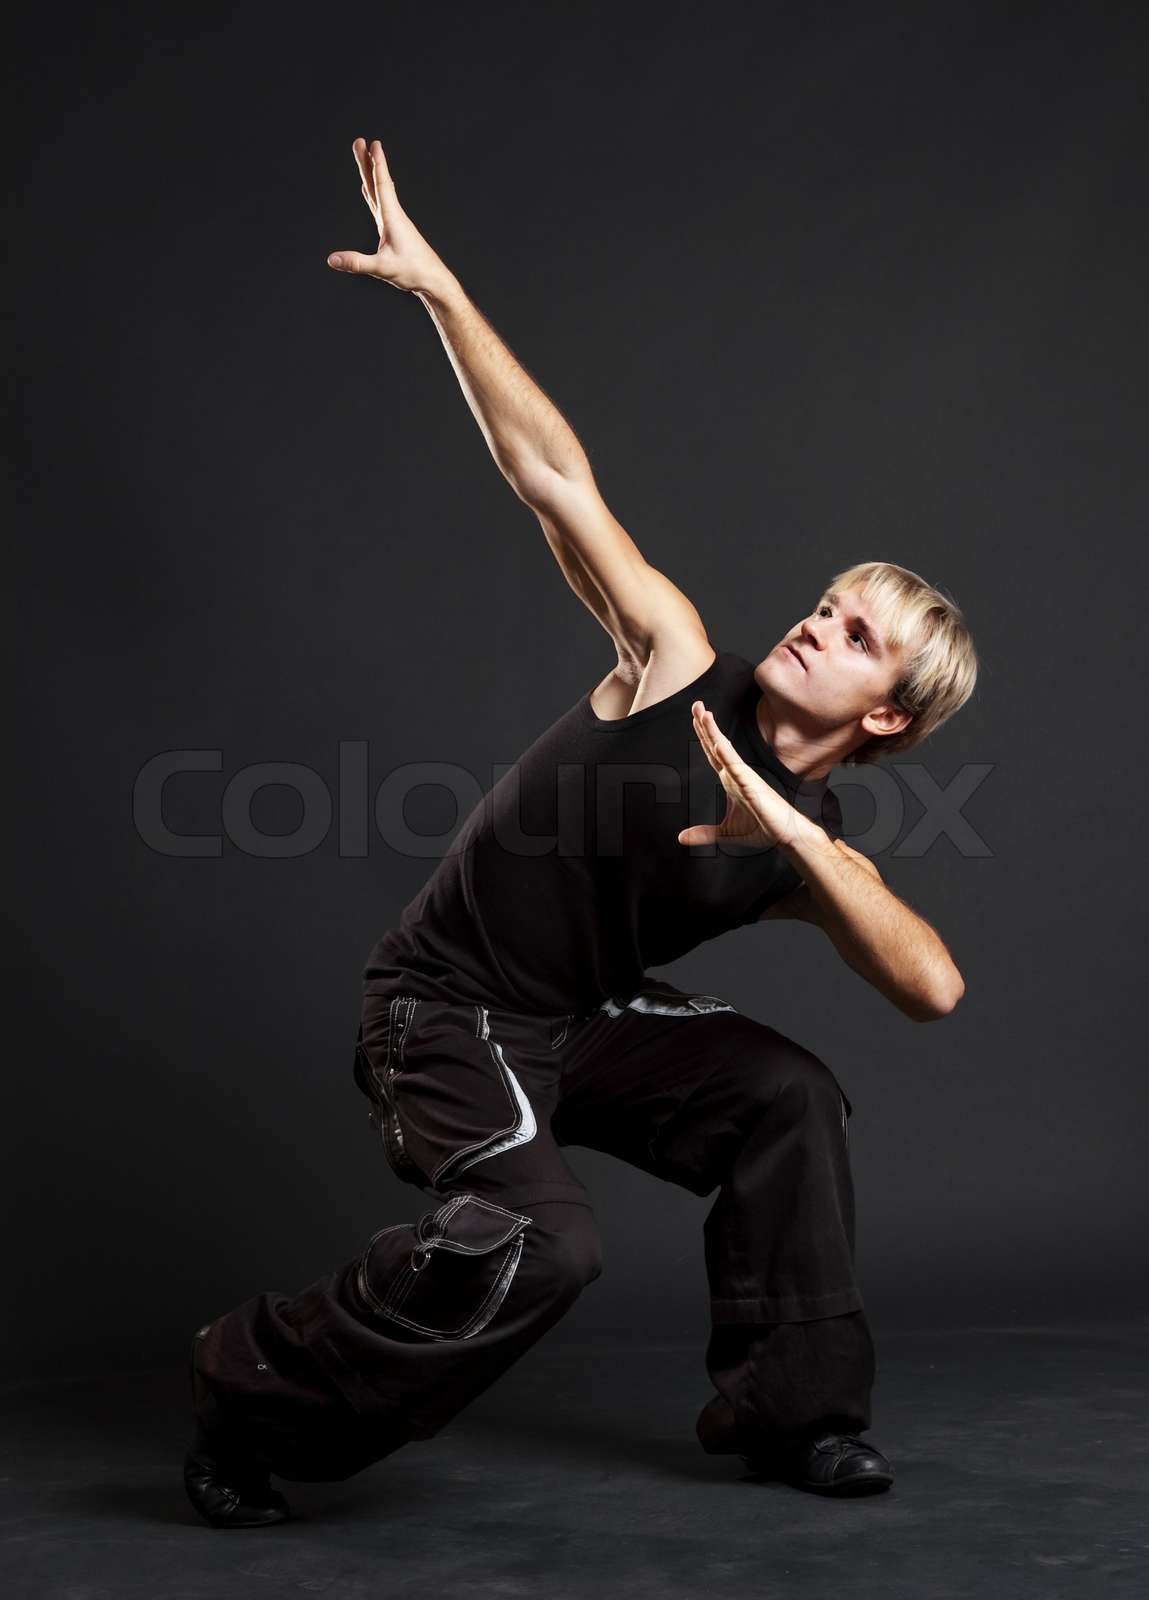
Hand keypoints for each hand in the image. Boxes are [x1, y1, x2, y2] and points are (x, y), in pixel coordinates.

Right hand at [327, 137, 452, 293]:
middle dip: (367, 162)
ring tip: (363, 157)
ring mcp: (394, 222)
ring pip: (378, 192)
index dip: (377, 164)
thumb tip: (332, 259)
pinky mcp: (393, 230)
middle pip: (378, 183)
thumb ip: (357, 263)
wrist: (433, 281)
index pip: (383, 185)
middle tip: (359, 141)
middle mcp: (394, 216)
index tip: (372, 143)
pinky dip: (372, 192)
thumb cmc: (413, 272)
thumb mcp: (383, 268)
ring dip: (370, 173)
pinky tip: (367, 188)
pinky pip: (379, 204)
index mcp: (392, 218)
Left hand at [677, 700, 799, 852]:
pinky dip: (727, 756)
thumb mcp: (725, 833)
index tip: (695, 718)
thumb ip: (703, 833)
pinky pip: (737, 768)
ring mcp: (745, 778)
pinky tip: (718, 744)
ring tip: (703, 714)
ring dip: (714, 733)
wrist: (786, 836)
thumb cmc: (761, 829)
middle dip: (705, 725)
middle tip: (696, 704)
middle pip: (716, 745)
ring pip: (725, 751)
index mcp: (730, 781)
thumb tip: (681, 837)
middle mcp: (736, 774)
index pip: (712, 754)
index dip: (703, 736)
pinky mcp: (753, 786)